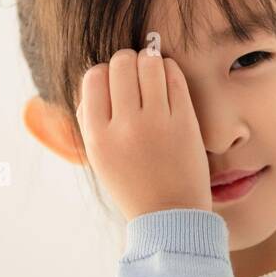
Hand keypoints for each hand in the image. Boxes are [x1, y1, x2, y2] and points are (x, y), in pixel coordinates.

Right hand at [76, 48, 211, 221]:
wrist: (170, 215)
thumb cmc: (132, 184)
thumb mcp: (99, 157)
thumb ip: (90, 119)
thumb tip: (97, 77)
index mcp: (98, 136)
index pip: (93, 77)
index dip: (104, 73)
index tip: (114, 84)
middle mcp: (125, 126)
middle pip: (120, 63)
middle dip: (127, 62)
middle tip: (135, 74)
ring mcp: (157, 122)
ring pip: (149, 62)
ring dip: (150, 61)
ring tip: (152, 72)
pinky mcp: (185, 120)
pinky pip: (174, 75)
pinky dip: (169, 69)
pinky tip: (168, 78)